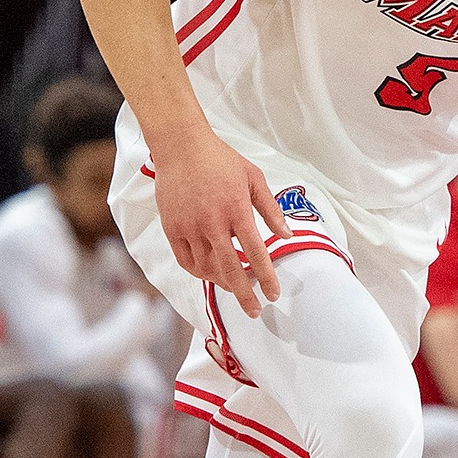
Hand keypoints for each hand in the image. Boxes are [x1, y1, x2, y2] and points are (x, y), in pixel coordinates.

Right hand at [153, 128, 291, 317]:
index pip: (255, 253)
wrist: (181, 147)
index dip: (266, 277)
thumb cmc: (220, 160)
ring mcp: (189, 227)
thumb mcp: (254, 178)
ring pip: (206, 269)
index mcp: (236, 210)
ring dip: (222, 283)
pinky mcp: (171, 228)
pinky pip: (185, 261)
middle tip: (254, 310)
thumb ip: (271, 210)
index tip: (273, 294)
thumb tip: (286, 235)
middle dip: (244, 295)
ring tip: (234, 287)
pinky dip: (199, 272)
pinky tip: (210, 274)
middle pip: (229, 270)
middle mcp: (212, 223)